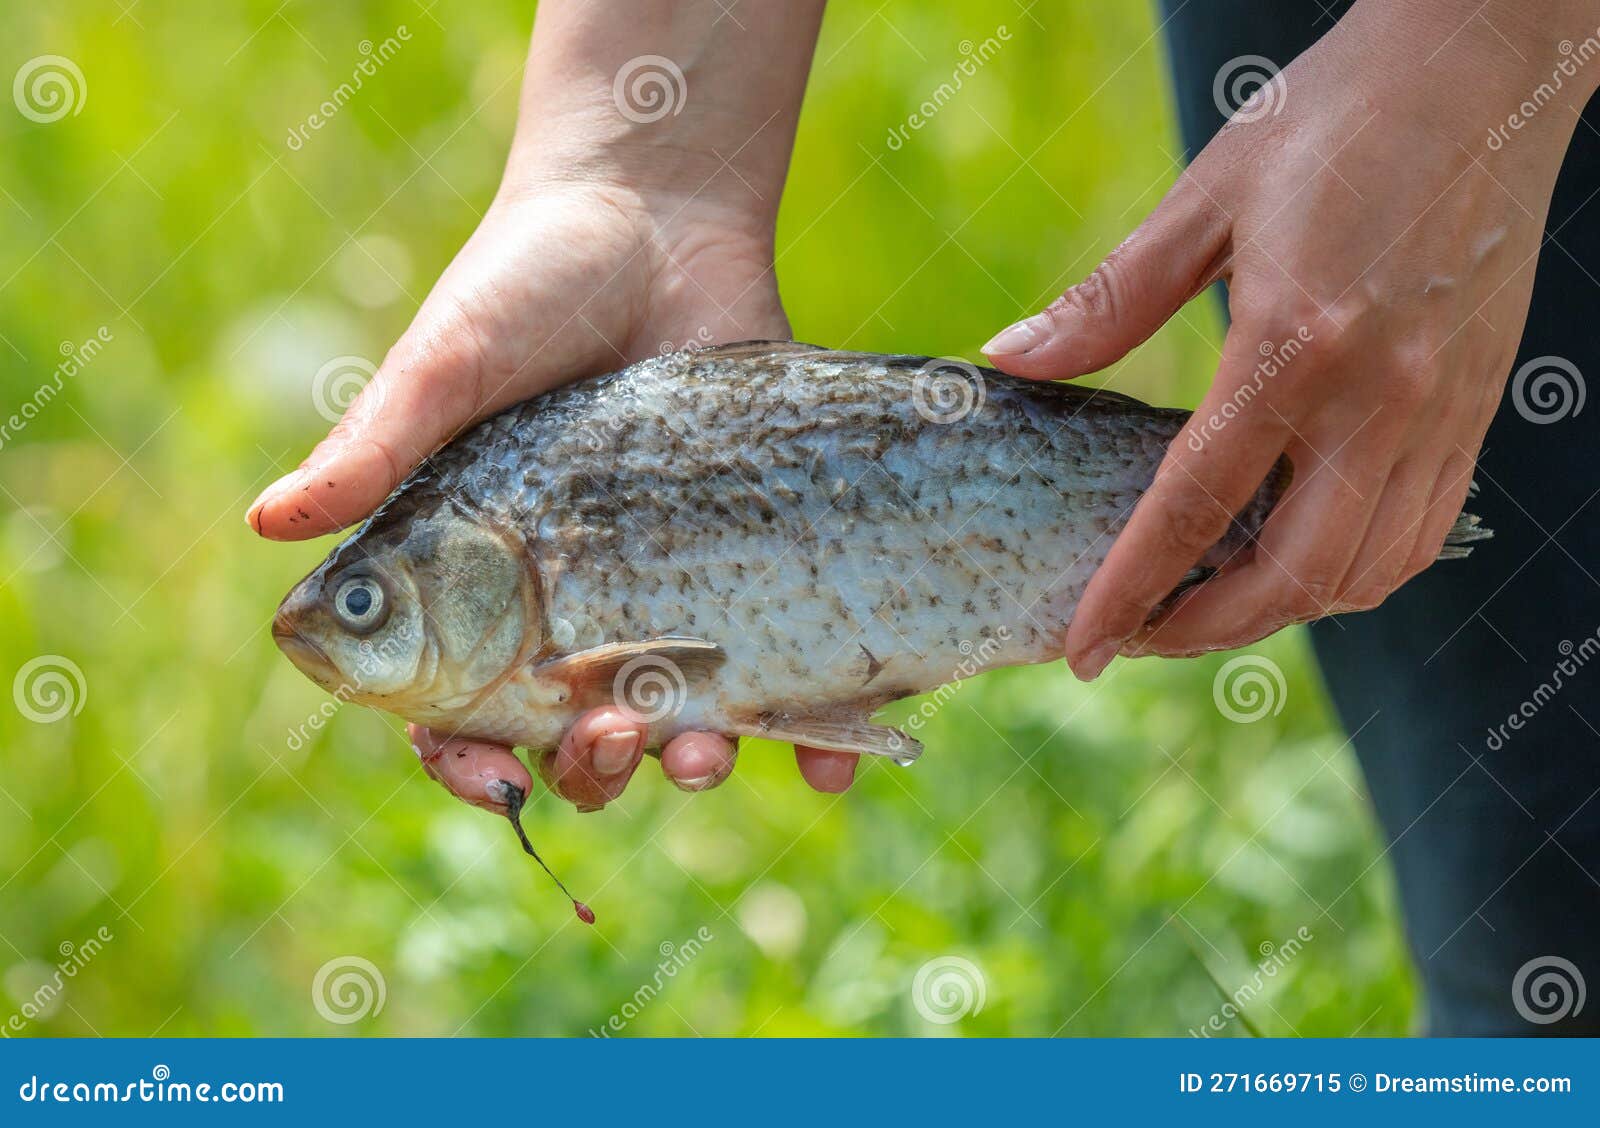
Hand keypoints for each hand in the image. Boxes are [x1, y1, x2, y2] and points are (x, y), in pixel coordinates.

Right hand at [250, 0, 850, 804]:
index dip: (465, 759)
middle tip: (612, 742)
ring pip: (676, 721)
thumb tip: (266, 523)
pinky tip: (832, 765)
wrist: (660, 219)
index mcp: (474, 583)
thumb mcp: (449, 364)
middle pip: (572, 735)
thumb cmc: (530, 284)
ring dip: (690, 761)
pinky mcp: (756, 566)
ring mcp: (669, 592)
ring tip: (706, 749)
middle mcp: (572, 604)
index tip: (494, 779)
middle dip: (592, 766)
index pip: (455, 704)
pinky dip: (814, 737)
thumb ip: (377, 448)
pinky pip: (786, 669)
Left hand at [983, 0, 1595, 676]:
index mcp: (1295, 343)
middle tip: (1137, 636)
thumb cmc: (1335, 116)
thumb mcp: (1205, 197)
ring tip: (1206, 604)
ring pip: (1364, 573)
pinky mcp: (1476, 406)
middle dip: (1202, 630)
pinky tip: (1298, 559)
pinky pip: (1421, 534)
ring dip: (1278, 612)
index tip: (1082, 648)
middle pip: (1289, 576)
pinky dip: (1353, 574)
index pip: (1194, 508)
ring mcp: (1439, 410)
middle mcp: (1379, 397)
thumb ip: (1109, 300)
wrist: (1484, 61)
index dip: (1130, 593)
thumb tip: (1009, 361)